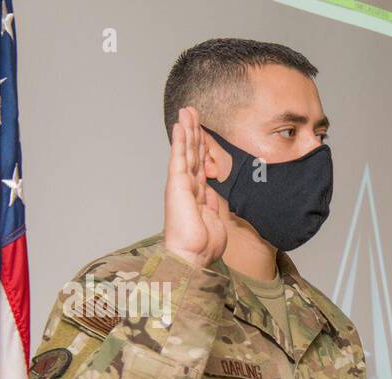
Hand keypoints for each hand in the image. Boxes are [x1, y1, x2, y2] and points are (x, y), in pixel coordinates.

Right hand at [164, 107, 225, 268]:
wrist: (193, 255)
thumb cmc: (202, 244)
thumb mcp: (214, 219)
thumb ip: (212, 203)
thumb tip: (213, 192)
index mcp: (197, 194)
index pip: (201, 164)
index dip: (202, 147)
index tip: (204, 132)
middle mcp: (187, 186)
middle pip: (192, 153)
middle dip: (194, 132)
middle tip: (193, 111)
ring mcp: (181, 183)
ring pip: (186, 150)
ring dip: (187, 129)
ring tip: (187, 110)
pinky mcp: (176, 184)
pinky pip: (179, 157)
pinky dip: (180, 140)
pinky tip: (180, 125)